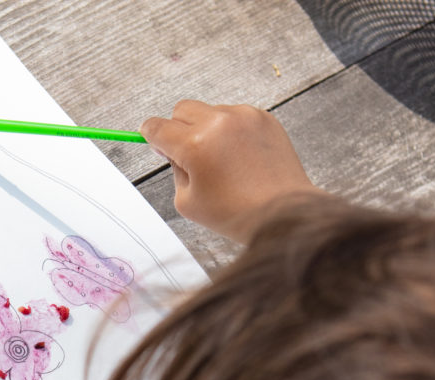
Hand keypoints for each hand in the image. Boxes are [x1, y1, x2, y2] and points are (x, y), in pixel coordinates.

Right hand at [139, 100, 316, 242]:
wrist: (284, 214)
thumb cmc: (237, 214)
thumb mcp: (187, 201)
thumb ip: (174, 169)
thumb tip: (171, 149)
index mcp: (195, 144)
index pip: (157, 127)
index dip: (151, 135)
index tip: (153, 139)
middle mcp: (219, 123)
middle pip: (182, 110)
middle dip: (179, 129)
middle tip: (188, 154)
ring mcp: (244, 117)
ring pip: (210, 111)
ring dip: (207, 129)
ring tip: (222, 161)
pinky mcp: (264, 118)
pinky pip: (236, 116)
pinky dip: (232, 131)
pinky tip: (240, 157)